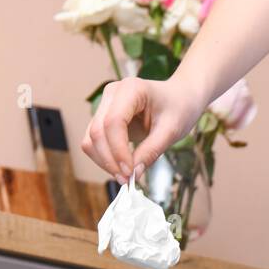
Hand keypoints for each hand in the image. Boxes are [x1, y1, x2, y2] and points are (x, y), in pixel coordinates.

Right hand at [81, 77, 202, 183]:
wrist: (178, 98)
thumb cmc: (178, 109)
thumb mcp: (171, 131)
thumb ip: (151, 152)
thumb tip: (133, 174)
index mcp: (131, 89)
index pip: (113, 122)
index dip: (118, 151)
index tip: (130, 173)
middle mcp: (112, 94)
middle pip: (98, 132)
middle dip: (110, 160)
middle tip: (127, 180)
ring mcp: (105, 105)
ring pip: (91, 139)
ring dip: (104, 162)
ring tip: (125, 176)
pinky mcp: (103, 119)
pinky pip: (94, 143)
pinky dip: (104, 159)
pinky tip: (121, 168)